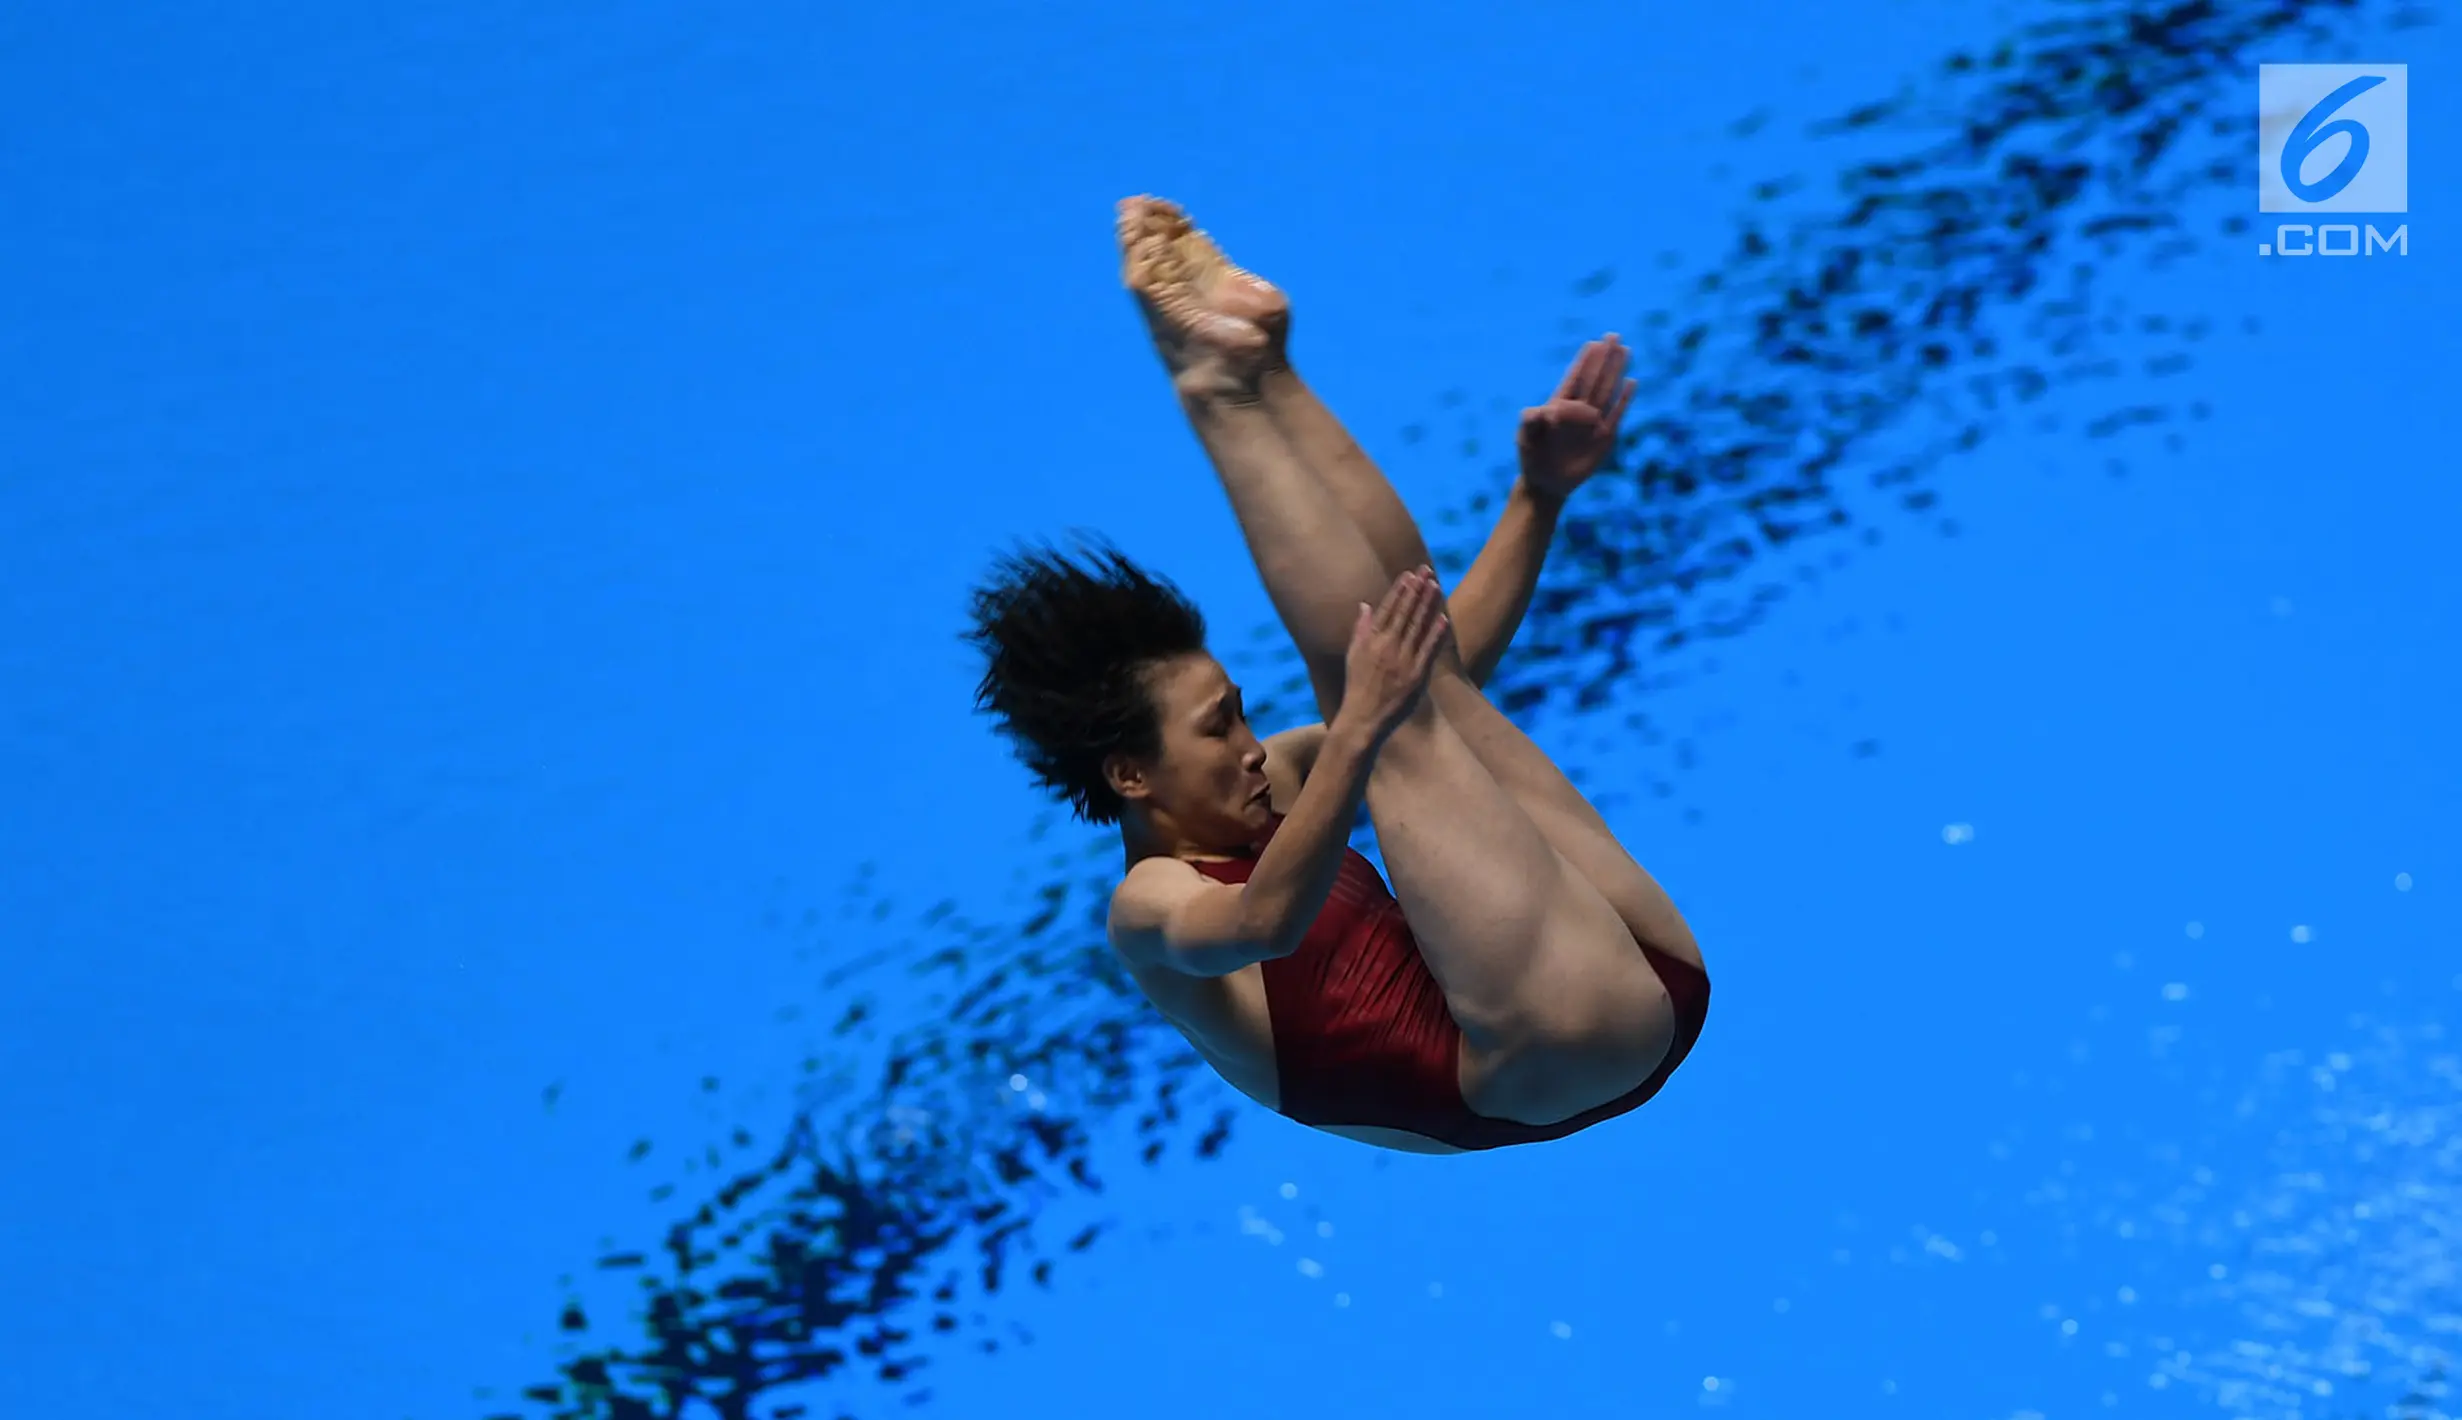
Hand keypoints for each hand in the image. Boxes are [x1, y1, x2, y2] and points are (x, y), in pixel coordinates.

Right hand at [1338, 567, 1448, 742]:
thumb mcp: (1353, 655)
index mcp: (1370, 641)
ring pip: (1418, 626)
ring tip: (1436, 585)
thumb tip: (1364, 604)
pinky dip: (1435, 634)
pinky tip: (1443, 618)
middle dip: (1417, 590)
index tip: (1409, 574)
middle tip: (1427, 570)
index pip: (1387, 609)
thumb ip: (1360, 628)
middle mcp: (1386, 647)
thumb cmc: (1357, 687)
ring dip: (1428, 605)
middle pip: (1405, 612)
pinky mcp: (1416, 676)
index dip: (1400, 590)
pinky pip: (1428, 650)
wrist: (1362, 720)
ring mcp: (1403, 661)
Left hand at [1516, 335, 1636, 500]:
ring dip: (1616, 371)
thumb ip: (1530, 422)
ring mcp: (1593, 422)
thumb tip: (1543, 410)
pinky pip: (1617, 414)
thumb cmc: (1531, 457)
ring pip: (1607, 390)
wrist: (1545, 483)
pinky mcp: (1604, 437)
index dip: (1584, 360)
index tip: (1594, 342)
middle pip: (1594, 378)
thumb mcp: (1525, 438)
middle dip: (1603, 357)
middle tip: (1614, 335)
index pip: (1575, 377)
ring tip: (1625, 350)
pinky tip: (1632, 382)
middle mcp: (1578, 409)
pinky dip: (1624, 399)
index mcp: (1558, 404)